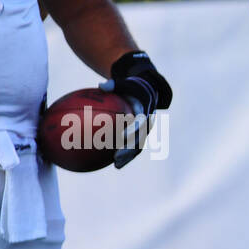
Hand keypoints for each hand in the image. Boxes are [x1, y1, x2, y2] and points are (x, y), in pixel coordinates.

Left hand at [103, 51, 172, 166]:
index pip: (139, 124)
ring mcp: (143, 132)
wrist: (146, 93)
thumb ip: (114, 85)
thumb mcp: (125, 83)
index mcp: (144, 112)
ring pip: (137, 147)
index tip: (121, 136)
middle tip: (116, 157)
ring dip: (128, 157)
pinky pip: (131, 147)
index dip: (132, 131)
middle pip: (139, 140)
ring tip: (117, 165)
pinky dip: (124, 155)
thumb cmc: (131, 87)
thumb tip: (101, 85)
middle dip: (128, 150)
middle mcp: (146, 124)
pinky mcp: (138, 136)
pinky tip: (112, 162)